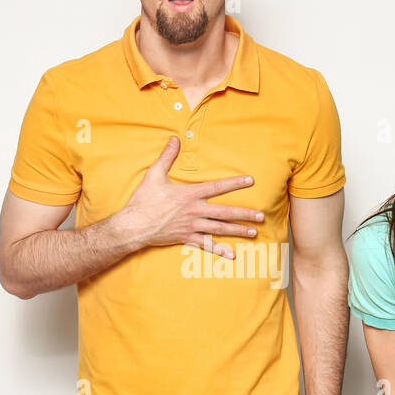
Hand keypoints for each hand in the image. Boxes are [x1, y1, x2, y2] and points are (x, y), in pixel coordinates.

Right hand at [117, 136, 264, 258]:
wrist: (133, 226)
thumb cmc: (143, 201)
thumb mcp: (154, 175)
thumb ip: (167, 157)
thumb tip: (174, 139)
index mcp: (189, 194)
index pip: (217, 187)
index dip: (235, 183)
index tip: (250, 181)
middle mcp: (194, 211)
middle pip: (225, 212)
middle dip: (244, 214)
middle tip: (261, 215)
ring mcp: (192, 226)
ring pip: (219, 229)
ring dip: (238, 231)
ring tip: (253, 232)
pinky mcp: (186, 238)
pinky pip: (206, 245)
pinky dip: (219, 250)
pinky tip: (232, 255)